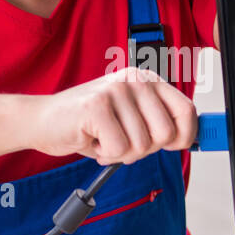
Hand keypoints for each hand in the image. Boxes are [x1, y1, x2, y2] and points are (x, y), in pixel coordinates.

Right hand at [32, 67, 198, 164]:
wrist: (42, 120)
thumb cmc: (88, 124)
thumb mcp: (130, 120)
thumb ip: (158, 124)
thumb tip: (192, 138)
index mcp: (148, 80)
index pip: (187, 111)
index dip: (185, 136)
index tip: (172, 146)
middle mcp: (135, 80)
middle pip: (165, 134)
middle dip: (143, 150)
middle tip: (120, 141)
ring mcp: (115, 90)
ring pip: (140, 146)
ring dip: (120, 153)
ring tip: (102, 138)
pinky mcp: (96, 106)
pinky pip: (118, 149)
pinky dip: (104, 155)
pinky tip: (92, 140)